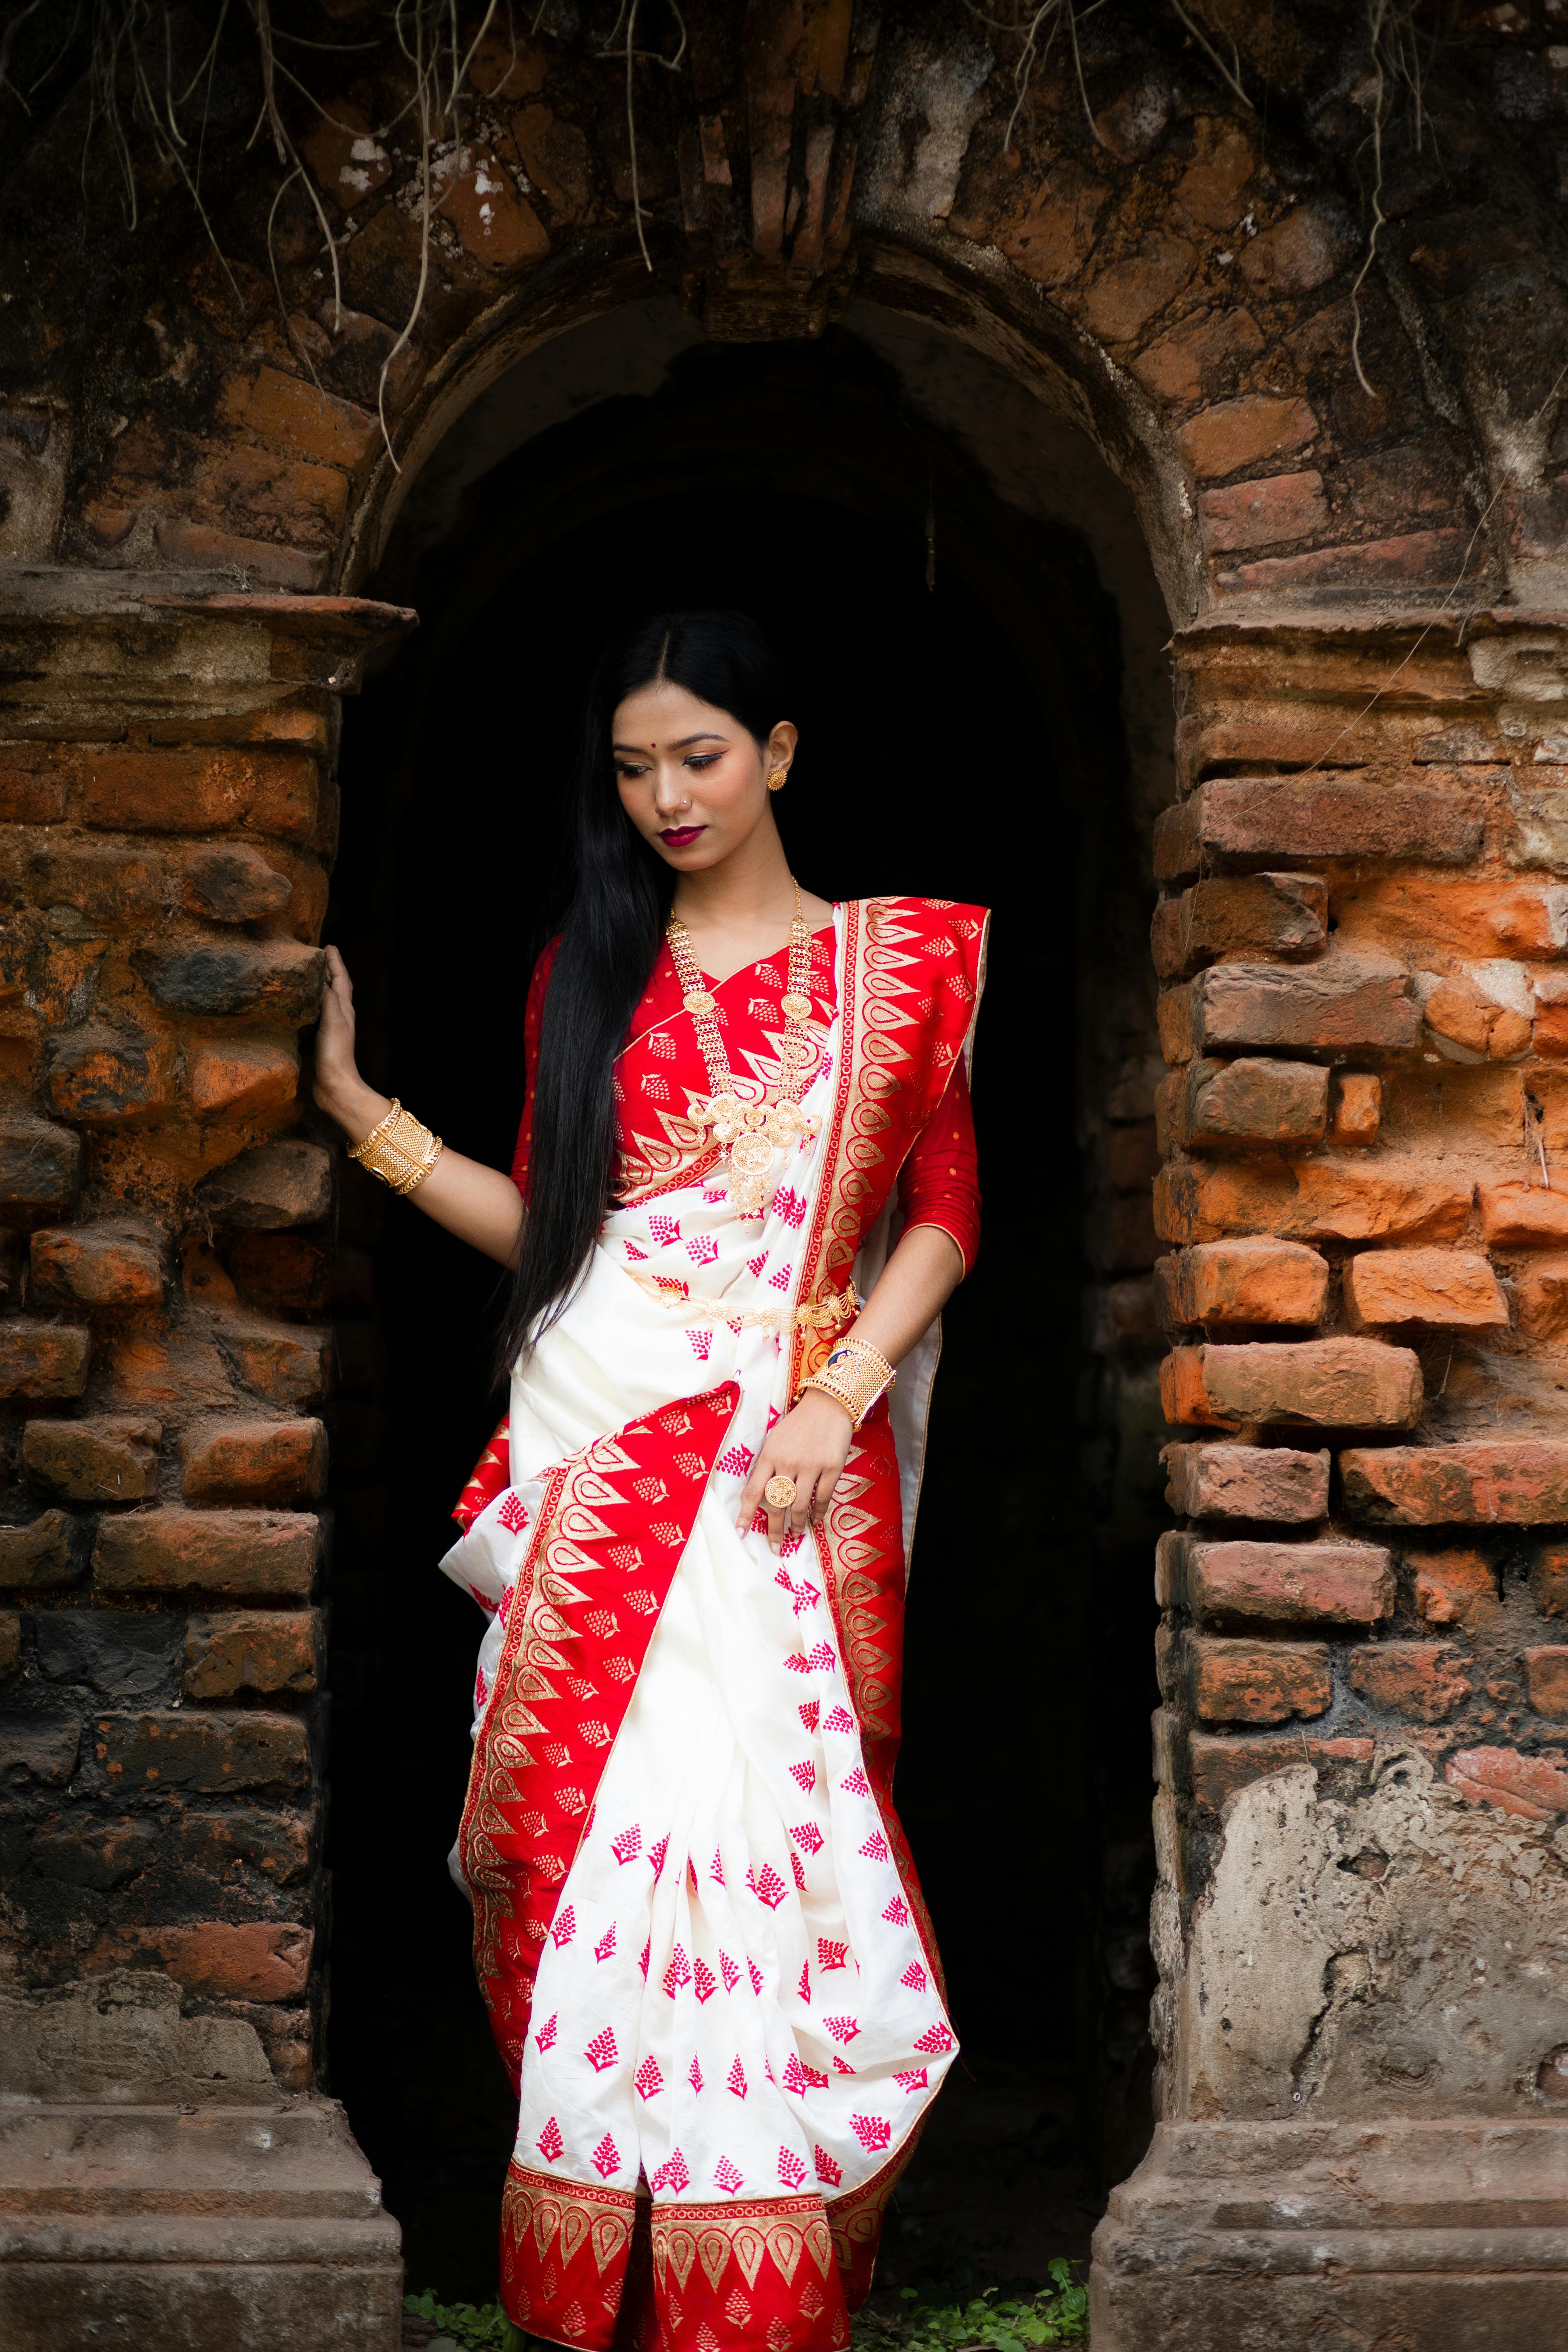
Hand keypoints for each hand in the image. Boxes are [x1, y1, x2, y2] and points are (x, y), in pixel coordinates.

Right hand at [312, 946, 380, 1139]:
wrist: (335, 1087)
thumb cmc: (336, 1054)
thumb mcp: (334, 1021)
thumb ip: (328, 999)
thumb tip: (324, 979)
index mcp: (344, 1010)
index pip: (341, 979)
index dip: (335, 963)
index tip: (329, 947)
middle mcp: (338, 1018)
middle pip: (334, 988)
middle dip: (327, 972)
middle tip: (316, 957)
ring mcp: (328, 1030)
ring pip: (323, 1002)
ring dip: (316, 988)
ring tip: (303, 977)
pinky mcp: (317, 1042)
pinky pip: (311, 1018)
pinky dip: (306, 1008)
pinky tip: (295, 1008)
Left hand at [737, 1390, 854, 1552]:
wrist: (828, 1404)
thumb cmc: (798, 1424)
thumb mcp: (775, 1440)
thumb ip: (768, 1465)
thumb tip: (761, 1496)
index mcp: (769, 1455)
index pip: (753, 1491)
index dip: (746, 1515)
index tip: (741, 1533)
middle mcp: (788, 1462)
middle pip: (777, 1505)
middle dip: (774, 1530)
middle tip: (775, 1546)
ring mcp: (811, 1465)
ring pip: (799, 1505)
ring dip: (796, 1525)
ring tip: (795, 1534)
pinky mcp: (832, 1467)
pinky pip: (823, 1498)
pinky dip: (818, 1513)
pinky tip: (815, 1521)